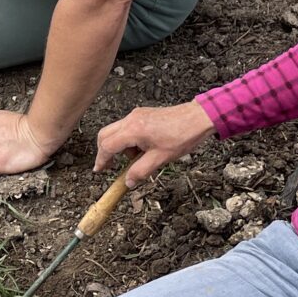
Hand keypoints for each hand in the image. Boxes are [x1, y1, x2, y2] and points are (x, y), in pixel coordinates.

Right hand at [93, 101, 215, 186]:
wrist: (198, 118)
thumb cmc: (182, 136)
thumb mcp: (160, 159)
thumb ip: (140, 171)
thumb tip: (128, 181)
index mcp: (133, 130)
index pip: (107, 145)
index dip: (101, 160)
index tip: (99, 170)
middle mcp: (131, 119)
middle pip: (105, 135)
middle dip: (105, 151)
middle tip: (110, 166)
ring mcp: (136, 115)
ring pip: (116, 131)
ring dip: (120, 146)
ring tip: (138, 158)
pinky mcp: (143, 114)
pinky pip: (127, 127)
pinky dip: (129, 140)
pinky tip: (144, 149)